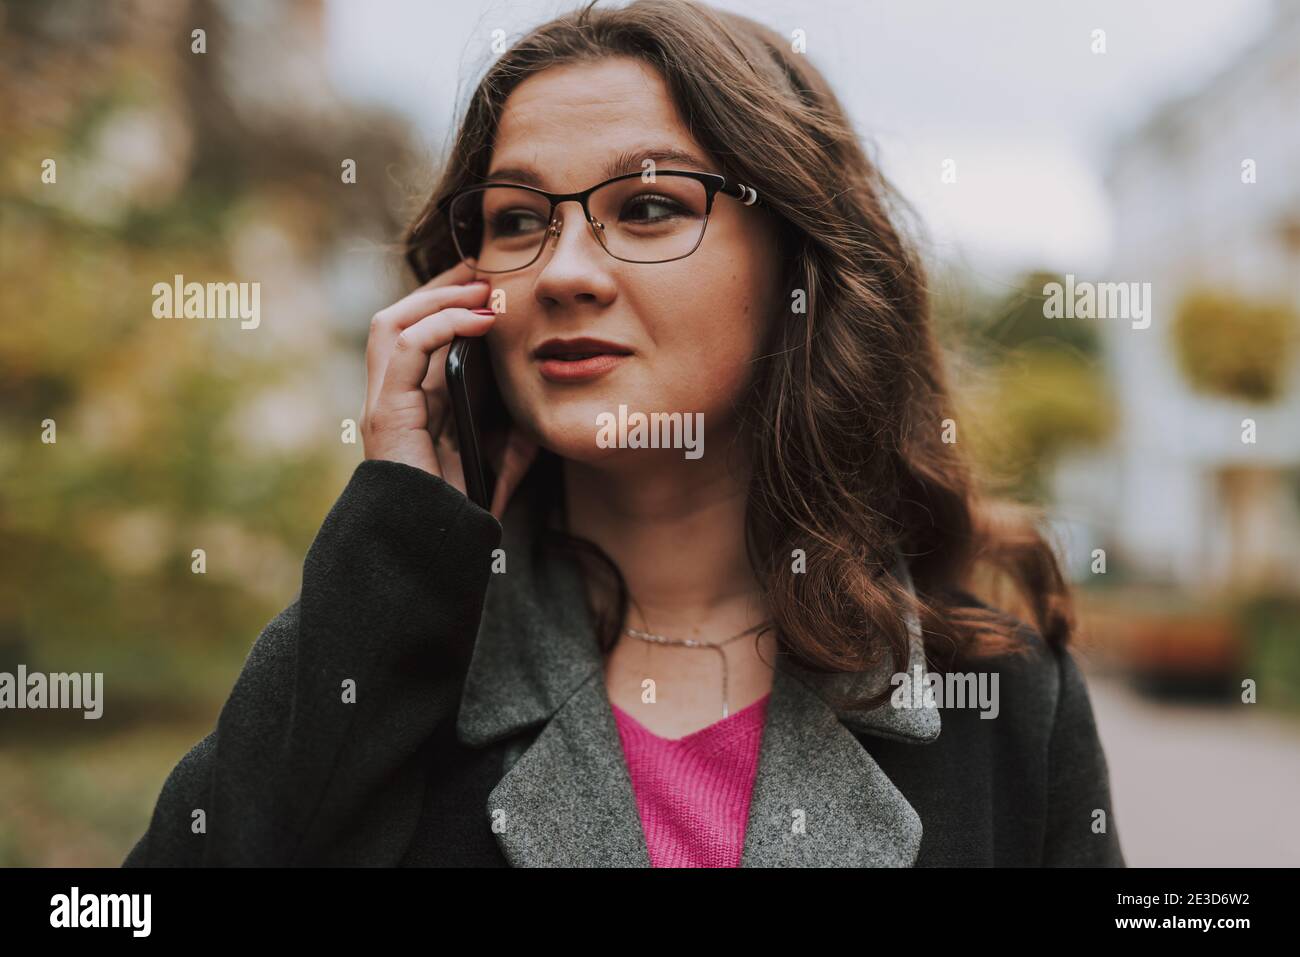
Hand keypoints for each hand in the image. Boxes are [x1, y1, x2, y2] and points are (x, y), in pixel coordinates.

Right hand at [361, 260, 537, 518]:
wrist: (437, 548)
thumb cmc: (463, 510)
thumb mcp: (501, 460)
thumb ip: (516, 432)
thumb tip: (544, 402)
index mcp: (414, 403)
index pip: (418, 333)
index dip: (449, 302)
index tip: (492, 284)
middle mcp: (393, 397)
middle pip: (399, 317)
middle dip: (440, 288)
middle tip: (484, 272)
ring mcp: (385, 402)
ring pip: (392, 322)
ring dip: (437, 297)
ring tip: (480, 289)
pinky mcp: (387, 412)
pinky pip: (405, 348)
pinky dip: (441, 324)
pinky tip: (479, 321)